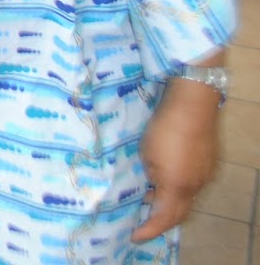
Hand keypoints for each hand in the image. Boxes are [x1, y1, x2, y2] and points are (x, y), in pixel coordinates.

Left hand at [131, 76, 221, 241]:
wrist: (192, 107)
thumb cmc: (164, 130)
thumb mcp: (146, 155)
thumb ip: (150, 176)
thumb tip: (153, 188)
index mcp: (177, 187)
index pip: (164, 219)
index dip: (149, 230)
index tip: (135, 236)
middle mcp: (195, 186)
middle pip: (179, 213)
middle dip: (161, 221)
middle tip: (143, 222)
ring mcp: (205, 175)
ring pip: (187, 198)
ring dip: (170, 202)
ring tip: (150, 197)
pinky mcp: (209, 163)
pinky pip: (193, 184)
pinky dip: (178, 188)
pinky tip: (165, 178)